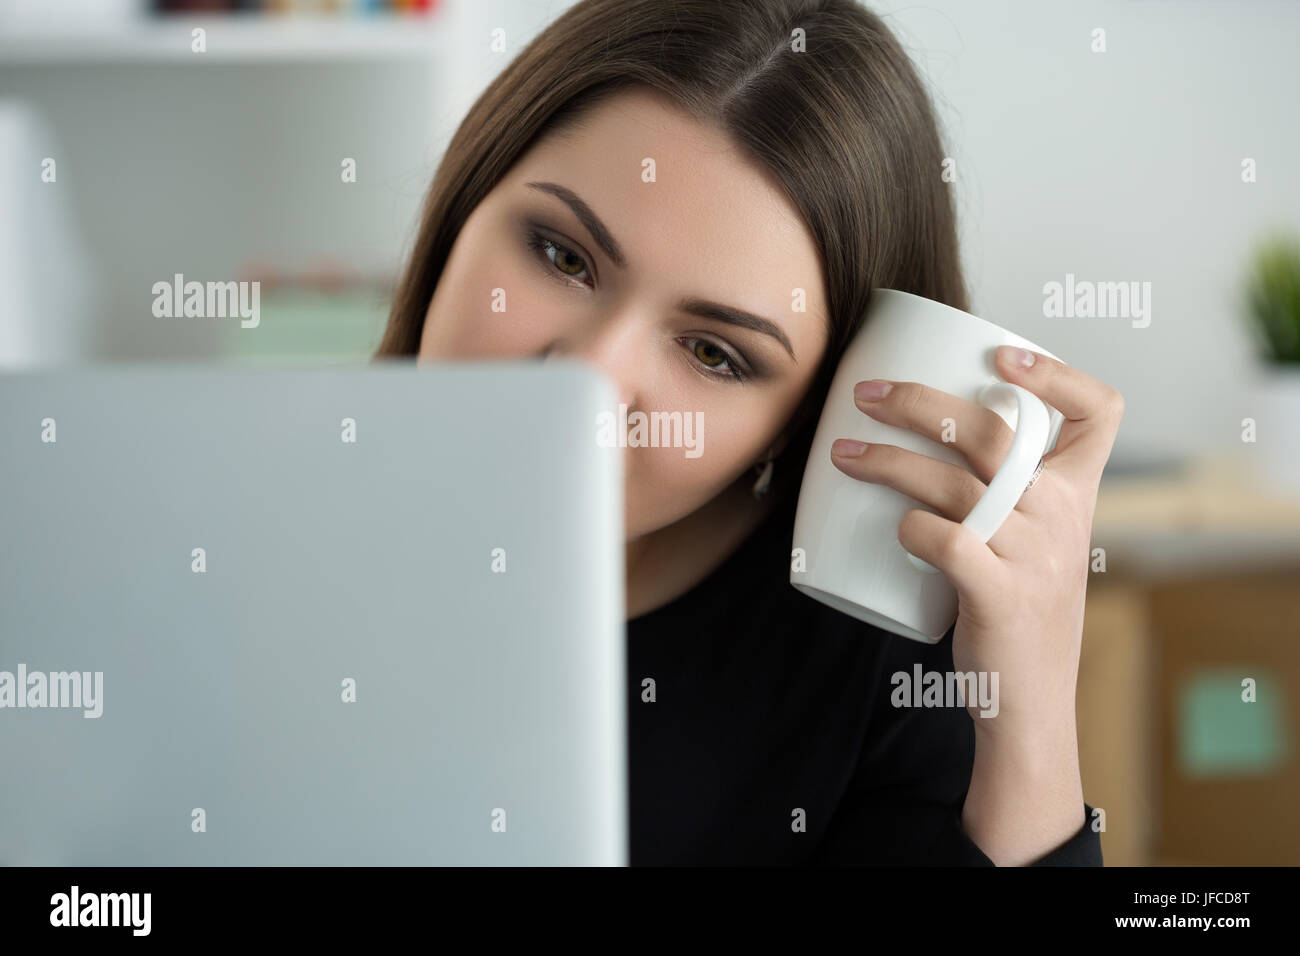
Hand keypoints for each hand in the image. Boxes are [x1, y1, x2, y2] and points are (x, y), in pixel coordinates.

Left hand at [829, 344, 1124, 861]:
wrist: (1030, 704)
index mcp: (1076, 495)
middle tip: (865, 395)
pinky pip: (943, 541)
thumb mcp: (1031, 544)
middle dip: (919, 402)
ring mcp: (1034, 556)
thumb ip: (1003, 495)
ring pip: (952, 483)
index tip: (1000, 352)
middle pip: (990, 430)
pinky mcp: (1000, 596)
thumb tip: (924, 434)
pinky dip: (908, 528)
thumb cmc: (1015, 612)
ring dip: (886, 460)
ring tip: (842, 452)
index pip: (1099, 414)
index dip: (1058, 373)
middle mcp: (1062, 516)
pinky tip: (889, 527)